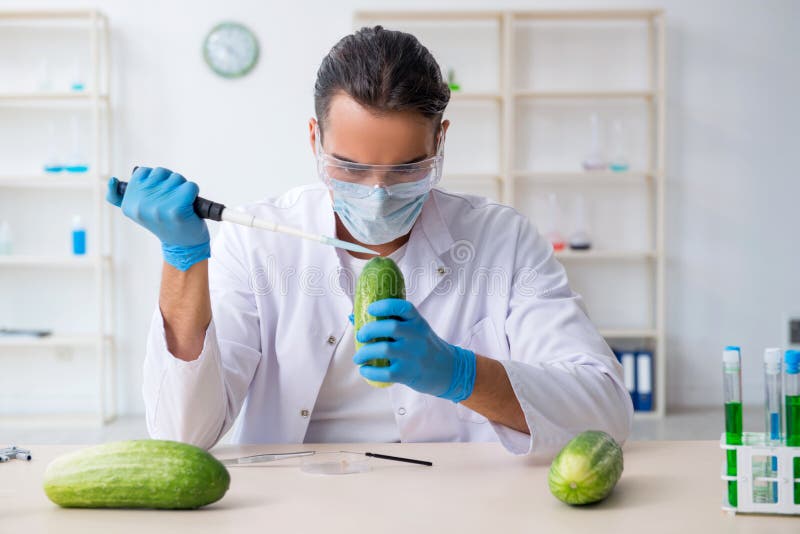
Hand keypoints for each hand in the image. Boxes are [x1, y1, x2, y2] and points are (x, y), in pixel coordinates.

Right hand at [107, 167, 209, 270]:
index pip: (142, 172)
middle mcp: (140, 205)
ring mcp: (158, 208)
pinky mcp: (176, 209)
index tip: (157, 197)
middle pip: (160, 172)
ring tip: (180, 204)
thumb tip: (111, 180)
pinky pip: (190, 186)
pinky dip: (193, 193)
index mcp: (128, 204)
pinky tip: (189, 206)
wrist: (183, 246)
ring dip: (182, 187)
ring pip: (176, 178)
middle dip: (170, 183)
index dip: (155, 180)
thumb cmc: (164, 222)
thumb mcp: (140, 210)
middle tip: (171, 201)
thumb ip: (121, 196)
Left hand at [353, 299, 475, 402]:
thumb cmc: (426, 347)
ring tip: (358, 357)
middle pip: (389, 327)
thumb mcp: (418, 330)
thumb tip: (357, 318)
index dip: (384, 305)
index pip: (403, 307)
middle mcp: (416, 336)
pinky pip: (384, 372)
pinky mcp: (408, 374)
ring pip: (383, 349)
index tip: (370, 308)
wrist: (448, 370)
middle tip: (360, 336)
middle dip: (369, 330)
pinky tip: (365, 369)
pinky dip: (369, 371)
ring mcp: (412, 355)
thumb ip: (396, 323)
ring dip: (364, 352)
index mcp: (418, 322)